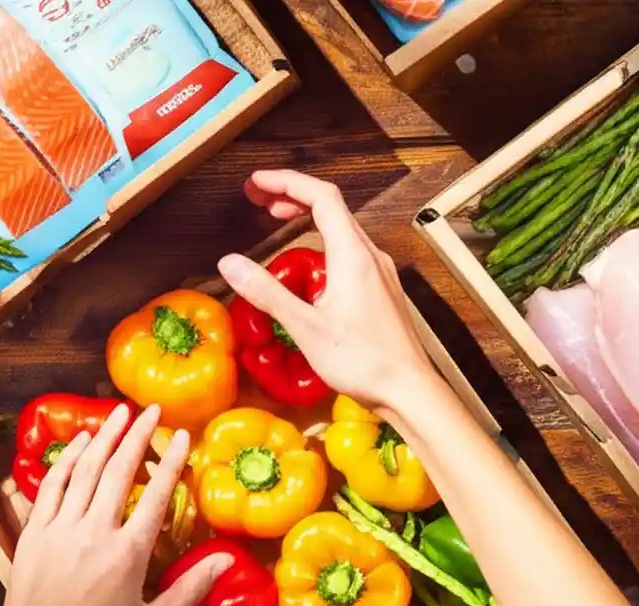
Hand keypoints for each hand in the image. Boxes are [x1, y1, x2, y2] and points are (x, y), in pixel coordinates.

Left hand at [0, 405, 234, 605]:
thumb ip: (189, 591)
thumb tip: (224, 561)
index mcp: (127, 556)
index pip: (156, 495)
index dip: (171, 461)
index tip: (181, 435)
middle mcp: (92, 535)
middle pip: (118, 471)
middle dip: (137, 435)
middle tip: (152, 408)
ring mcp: (58, 532)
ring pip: (83, 471)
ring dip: (102, 438)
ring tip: (118, 413)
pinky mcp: (32, 537)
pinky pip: (49, 488)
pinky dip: (64, 461)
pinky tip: (78, 445)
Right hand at [220, 170, 438, 412]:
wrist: (409, 391)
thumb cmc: (362, 361)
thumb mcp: (306, 328)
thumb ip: (267, 292)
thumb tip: (229, 262)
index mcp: (352, 255)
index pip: (321, 197)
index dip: (286, 182)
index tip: (255, 183)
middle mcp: (370, 255)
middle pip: (331, 207)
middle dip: (292, 194)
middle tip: (257, 198)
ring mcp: (380, 272)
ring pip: (342, 228)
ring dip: (308, 216)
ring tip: (276, 219)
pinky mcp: (382, 289)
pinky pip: (349, 249)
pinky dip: (322, 239)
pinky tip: (308, 261)